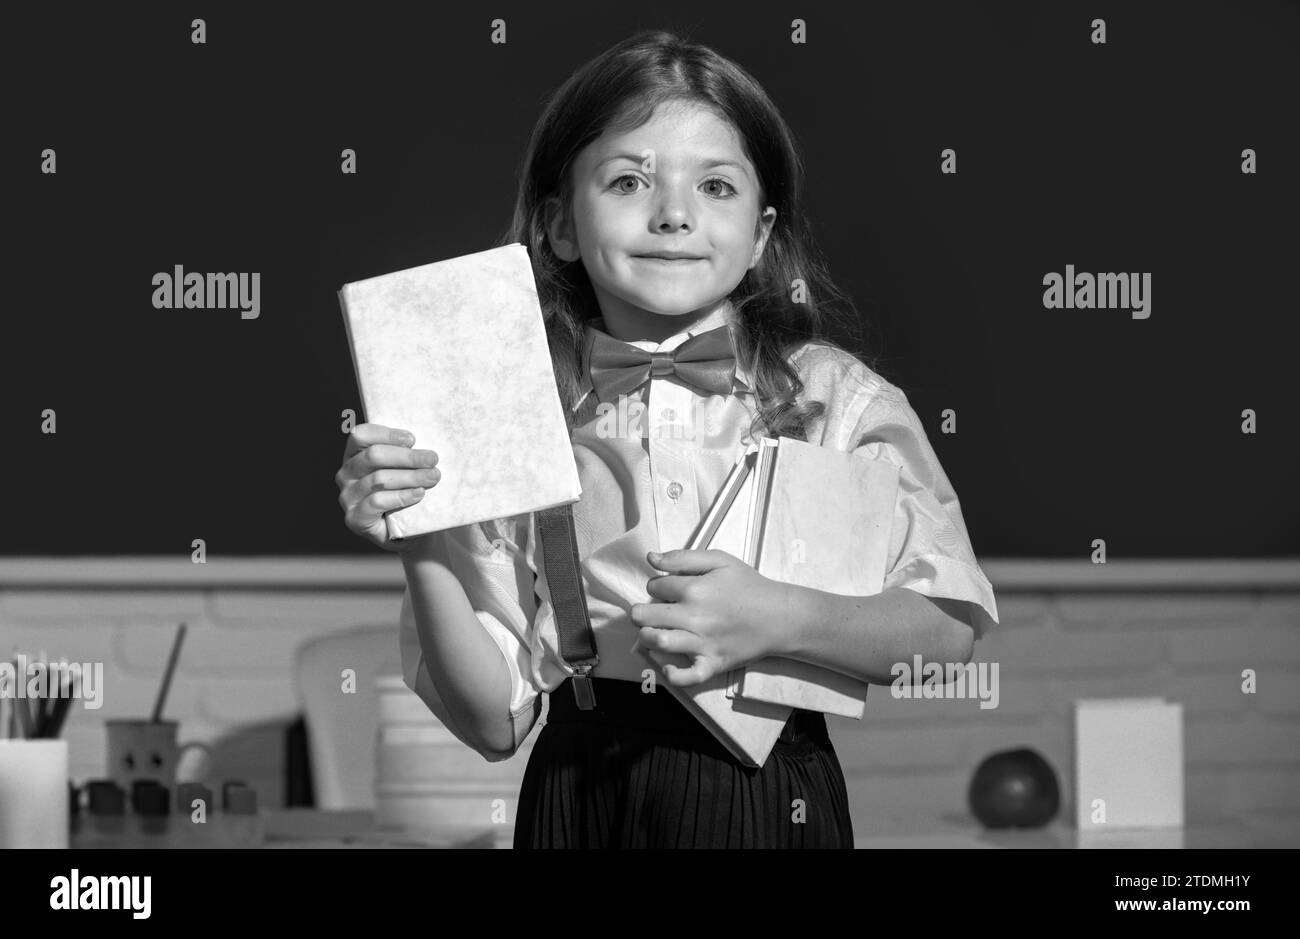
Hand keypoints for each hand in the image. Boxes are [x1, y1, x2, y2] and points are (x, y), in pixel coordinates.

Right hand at [335, 423, 441, 551]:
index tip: (412, 439)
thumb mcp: (407, 469)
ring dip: (410, 476)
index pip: (361, 436)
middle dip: (406, 457)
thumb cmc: (409, 493)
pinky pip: (376, 502)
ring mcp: (348, 497)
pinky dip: (401, 496)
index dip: (386, 434)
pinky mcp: (354, 518)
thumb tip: (425, 444)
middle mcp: (346, 474)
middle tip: (432, 459)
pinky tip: (418, 494)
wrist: (412, 532)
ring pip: (378, 479)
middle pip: (373, 456)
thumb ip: (408, 454)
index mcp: (355, 455)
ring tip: (433, 477)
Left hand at [630, 549, 792, 686]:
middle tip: (650, 613)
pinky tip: (668, 664)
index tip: (666, 591)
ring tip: (653, 632)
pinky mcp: (713, 664)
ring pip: (658, 642)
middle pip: (645, 616)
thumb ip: (683, 557)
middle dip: (641, 612)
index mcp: (695, 588)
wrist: (779, 616)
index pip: (654, 587)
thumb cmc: (748, 586)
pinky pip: (686, 677)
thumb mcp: (720, 560)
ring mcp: (703, 643)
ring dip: (646, 637)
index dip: (655, 587)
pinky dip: (672, 673)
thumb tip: (651, 558)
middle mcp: (695, 616)